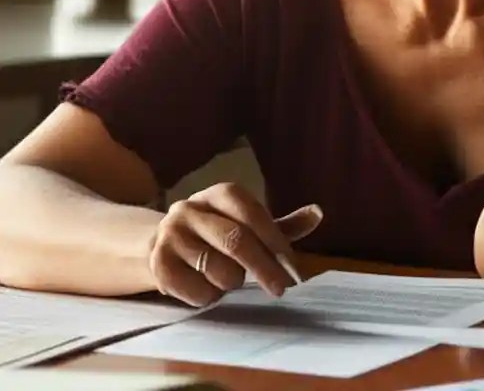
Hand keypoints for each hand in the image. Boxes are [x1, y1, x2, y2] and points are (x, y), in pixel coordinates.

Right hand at [147, 182, 322, 305]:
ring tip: (231, 279)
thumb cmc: (218, 233)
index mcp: (221, 193)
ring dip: (233, 282)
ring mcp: (170, 235)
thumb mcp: (250, 225)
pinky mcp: (157, 263)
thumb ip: (282, 226)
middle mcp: (191, 208)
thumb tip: (318, 213)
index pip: (254, 215)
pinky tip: (209, 289)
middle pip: (236, 241)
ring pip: (218, 269)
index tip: (295, 269)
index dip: (276, 243)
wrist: (162, 244)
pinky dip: (210, 297)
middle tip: (281, 289)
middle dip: (264, 268)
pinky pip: (196, 290)